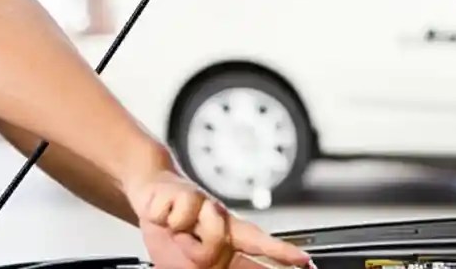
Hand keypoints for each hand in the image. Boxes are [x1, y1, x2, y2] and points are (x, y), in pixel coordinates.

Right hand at [127, 171, 310, 267]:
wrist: (149, 197)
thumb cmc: (172, 232)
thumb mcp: (189, 264)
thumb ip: (207, 266)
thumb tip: (212, 263)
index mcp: (229, 238)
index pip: (260, 248)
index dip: (283, 253)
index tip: (305, 261)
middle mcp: (223, 219)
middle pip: (221, 243)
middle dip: (196, 249)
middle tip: (181, 241)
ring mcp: (207, 205)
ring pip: (200, 235)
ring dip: (180, 237)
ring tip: (174, 228)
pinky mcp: (189, 193)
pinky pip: (177, 219)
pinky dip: (164, 219)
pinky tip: (165, 214)